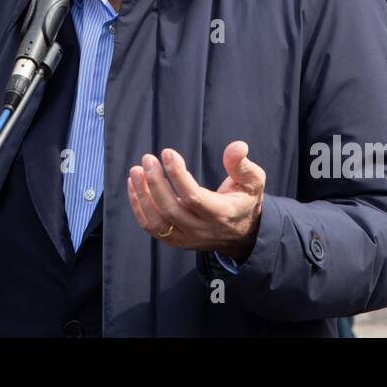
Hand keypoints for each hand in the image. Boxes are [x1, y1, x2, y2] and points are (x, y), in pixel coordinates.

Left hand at [127, 141, 264, 261]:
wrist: (241, 234)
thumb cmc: (244, 201)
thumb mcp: (253, 182)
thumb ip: (243, 165)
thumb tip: (237, 146)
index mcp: (221, 213)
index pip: (193, 197)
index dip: (177, 175)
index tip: (167, 153)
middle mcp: (201, 229)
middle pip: (171, 210)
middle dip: (155, 183)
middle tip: (147, 159)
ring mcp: (186, 237)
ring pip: (157, 222)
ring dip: (142, 196)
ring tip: (136, 170)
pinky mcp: (175, 240)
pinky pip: (152, 228)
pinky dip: (139, 207)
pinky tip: (134, 185)